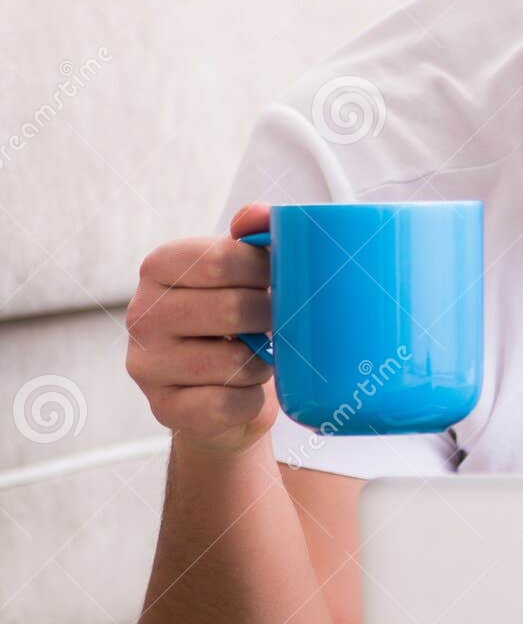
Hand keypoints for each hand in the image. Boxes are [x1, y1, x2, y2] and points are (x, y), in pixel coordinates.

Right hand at [125, 202, 277, 455]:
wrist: (223, 395)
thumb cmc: (239, 323)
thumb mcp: (244, 275)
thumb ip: (252, 239)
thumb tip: (260, 214)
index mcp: (159, 267)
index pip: (219, 259)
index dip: (264, 271)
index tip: (280, 280)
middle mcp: (141, 313)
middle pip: (230, 310)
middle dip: (269, 319)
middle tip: (278, 323)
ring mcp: (145, 364)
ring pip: (233, 361)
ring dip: (262, 362)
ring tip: (258, 356)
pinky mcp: (162, 409)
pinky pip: (227, 404)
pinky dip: (250, 400)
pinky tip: (245, 390)